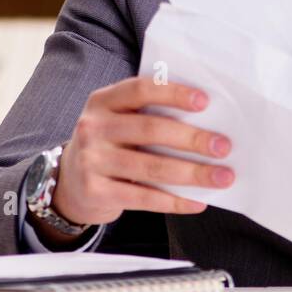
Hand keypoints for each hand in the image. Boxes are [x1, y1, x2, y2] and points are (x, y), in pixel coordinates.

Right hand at [50, 75, 235, 226]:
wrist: (68, 183)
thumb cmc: (108, 144)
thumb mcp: (116, 120)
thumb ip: (147, 114)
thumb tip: (204, 122)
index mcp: (102, 101)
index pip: (140, 90)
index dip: (173, 94)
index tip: (204, 102)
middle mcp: (93, 127)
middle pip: (151, 130)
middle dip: (192, 139)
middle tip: (222, 146)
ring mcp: (92, 160)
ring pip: (151, 167)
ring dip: (192, 173)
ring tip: (222, 177)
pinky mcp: (96, 191)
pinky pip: (144, 197)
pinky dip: (174, 201)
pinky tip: (197, 202)